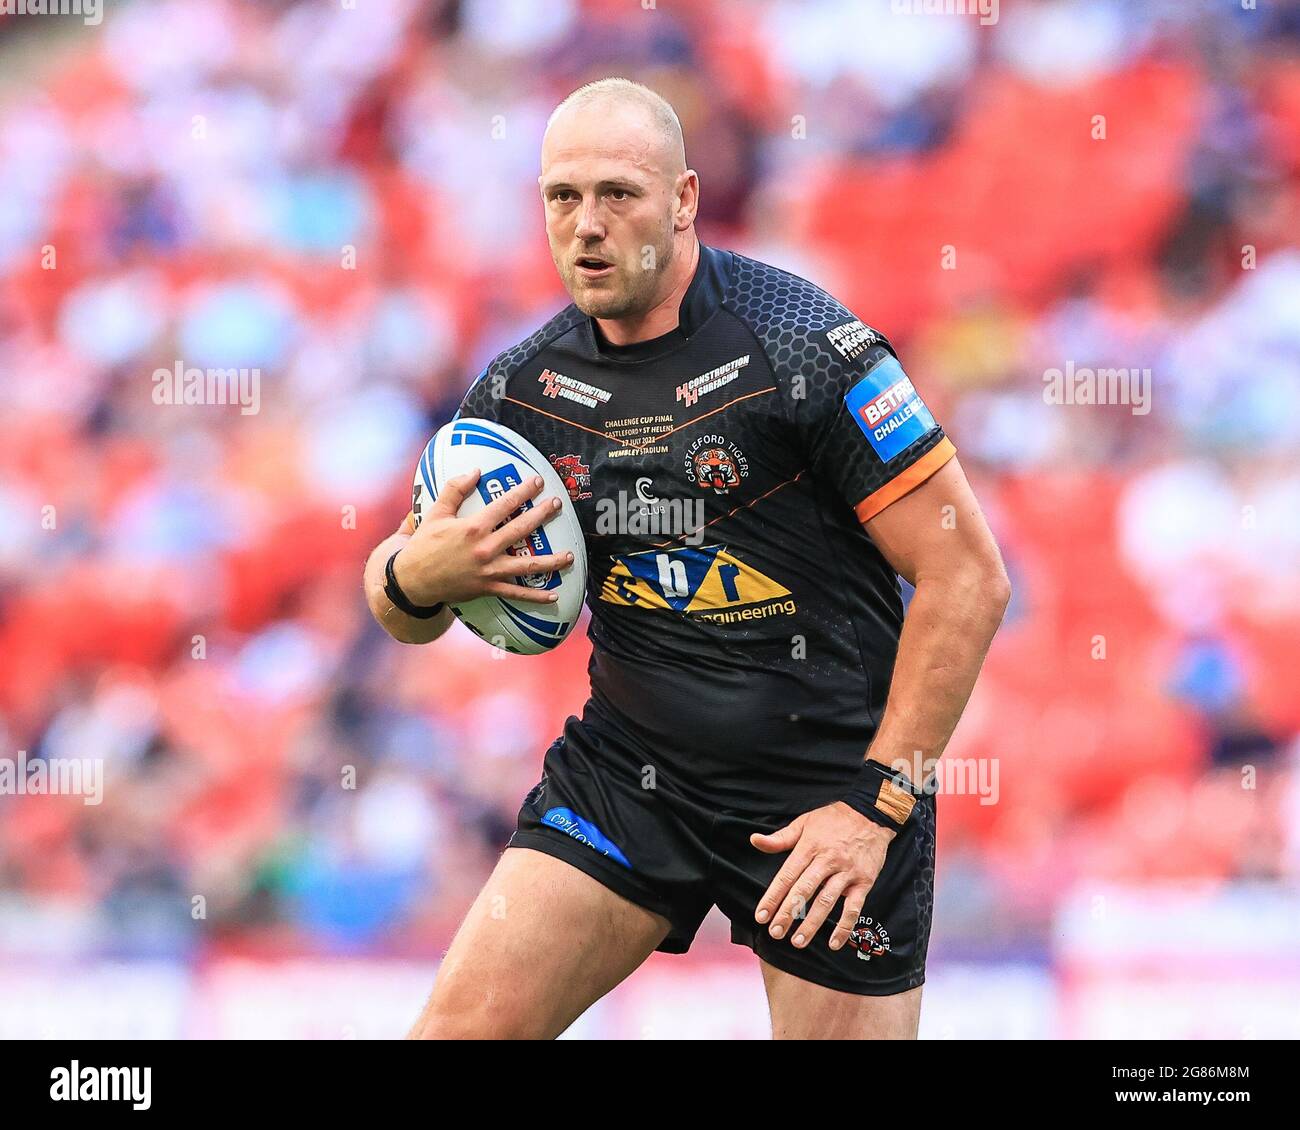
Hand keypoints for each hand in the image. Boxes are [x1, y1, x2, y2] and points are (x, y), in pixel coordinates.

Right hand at [392, 469, 572, 606]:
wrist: (413, 581)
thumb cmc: (425, 545)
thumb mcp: (435, 513)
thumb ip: (455, 489)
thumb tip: (475, 470)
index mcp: (473, 528)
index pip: (504, 505)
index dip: (523, 491)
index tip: (538, 481)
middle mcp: (485, 548)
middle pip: (522, 529)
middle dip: (542, 515)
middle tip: (557, 504)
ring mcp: (489, 570)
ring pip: (527, 565)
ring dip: (551, 561)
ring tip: (571, 555)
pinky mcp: (488, 588)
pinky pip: (516, 593)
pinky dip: (536, 596)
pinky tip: (554, 595)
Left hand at [750, 801, 895, 950]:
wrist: (871, 813)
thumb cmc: (833, 819)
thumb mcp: (804, 822)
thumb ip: (780, 838)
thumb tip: (755, 840)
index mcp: (809, 847)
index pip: (787, 876)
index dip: (773, 897)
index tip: (761, 915)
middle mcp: (827, 860)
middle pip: (804, 890)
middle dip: (788, 914)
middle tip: (775, 932)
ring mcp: (846, 872)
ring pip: (827, 901)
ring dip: (812, 923)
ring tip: (798, 941)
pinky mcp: (864, 881)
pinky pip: (854, 908)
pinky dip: (844, 927)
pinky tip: (834, 943)